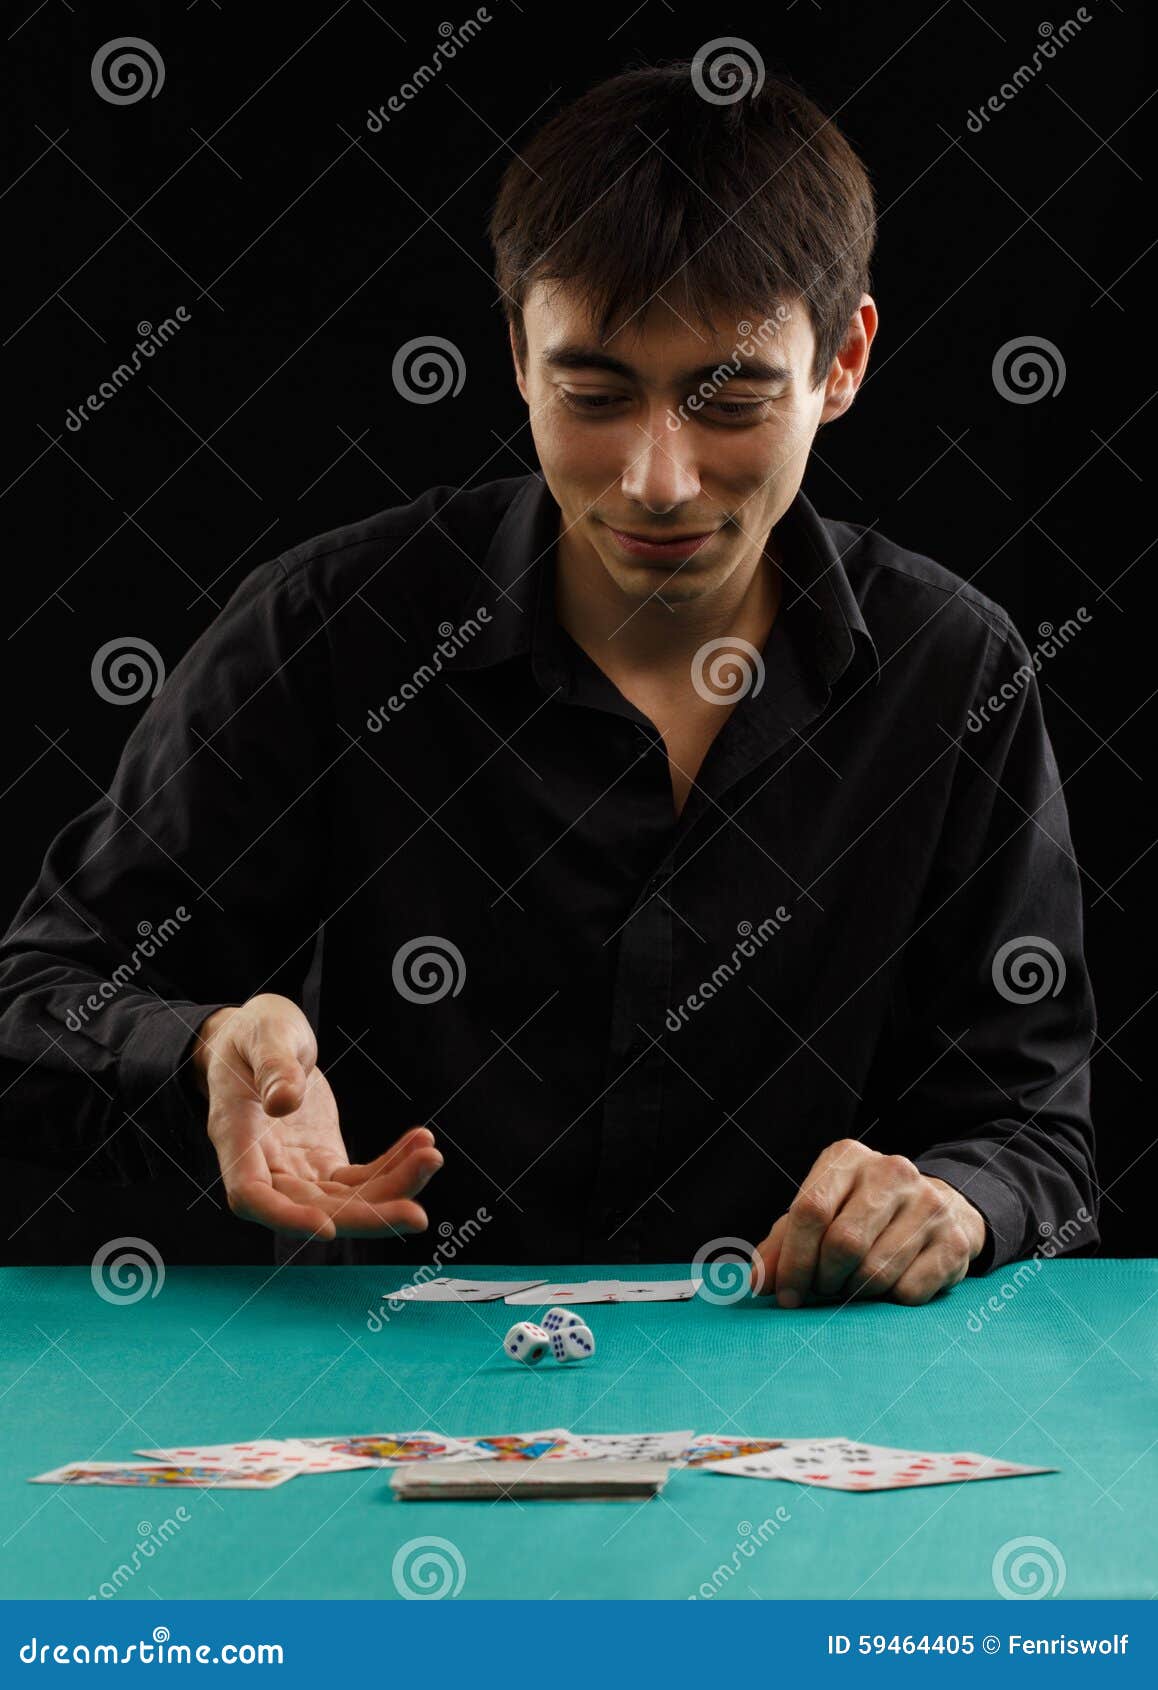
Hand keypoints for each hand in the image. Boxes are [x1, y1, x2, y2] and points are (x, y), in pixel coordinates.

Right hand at [196, 993, 442, 1238]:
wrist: (262, 1038)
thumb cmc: (255, 1032)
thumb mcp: (263, 1033)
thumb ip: (273, 1065)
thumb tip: (285, 1101)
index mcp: (236, 1136)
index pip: (251, 1194)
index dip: (286, 1217)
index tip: (327, 1229)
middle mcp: (263, 1165)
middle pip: (311, 1209)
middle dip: (365, 1217)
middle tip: (417, 1215)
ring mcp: (295, 1168)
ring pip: (343, 1200)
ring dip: (391, 1191)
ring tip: (432, 1159)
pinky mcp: (322, 1161)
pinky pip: (360, 1178)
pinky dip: (394, 1166)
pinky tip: (422, 1143)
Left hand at [750, 1139, 987, 1307]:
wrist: (940, 1207)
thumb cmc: (862, 1214)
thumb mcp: (821, 1214)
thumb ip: (783, 1243)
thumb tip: (759, 1281)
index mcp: (848, 1157)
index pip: (810, 1210)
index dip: (793, 1260)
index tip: (785, 1294)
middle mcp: (892, 1171)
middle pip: (844, 1242)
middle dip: (824, 1280)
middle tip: (821, 1291)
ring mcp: (929, 1203)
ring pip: (876, 1272)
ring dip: (854, 1293)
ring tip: (852, 1287)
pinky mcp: (954, 1239)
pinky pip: (908, 1291)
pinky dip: (889, 1301)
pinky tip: (888, 1287)